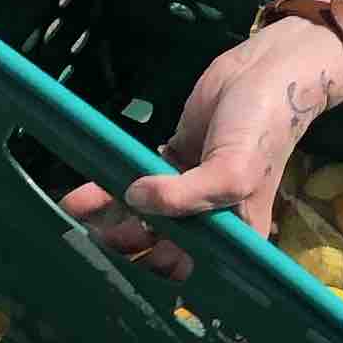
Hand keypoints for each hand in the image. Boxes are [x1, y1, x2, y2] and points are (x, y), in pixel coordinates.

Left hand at [62, 15, 342, 276]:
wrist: (265, 72)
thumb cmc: (261, 130)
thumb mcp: (231, 172)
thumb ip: (183, 196)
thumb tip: (134, 199)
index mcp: (234, 233)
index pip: (193, 268)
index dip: (162, 270)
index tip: (132, 259)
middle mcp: (209, 218)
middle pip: (160, 245)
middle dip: (126, 246)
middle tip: (98, 235)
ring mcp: (187, 188)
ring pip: (141, 215)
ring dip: (108, 218)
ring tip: (77, 213)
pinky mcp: (172, 159)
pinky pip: (135, 183)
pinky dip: (107, 190)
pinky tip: (80, 195)